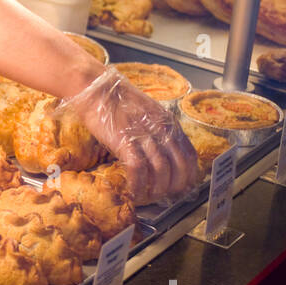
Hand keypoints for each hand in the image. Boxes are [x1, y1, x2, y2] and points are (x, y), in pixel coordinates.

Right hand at [58, 68, 200, 204]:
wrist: (97, 88)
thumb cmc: (117, 100)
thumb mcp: (146, 113)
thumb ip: (157, 130)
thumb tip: (160, 152)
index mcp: (168, 122)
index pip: (188, 153)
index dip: (188, 174)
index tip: (183, 186)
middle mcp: (160, 129)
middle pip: (178, 165)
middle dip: (175, 185)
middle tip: (167, 196)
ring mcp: (143, 135)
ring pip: (161, 169)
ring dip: (157, 188)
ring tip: (150, 196)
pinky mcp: (125, 141)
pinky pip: (138, 169)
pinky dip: (138, 184)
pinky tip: (134, 192)